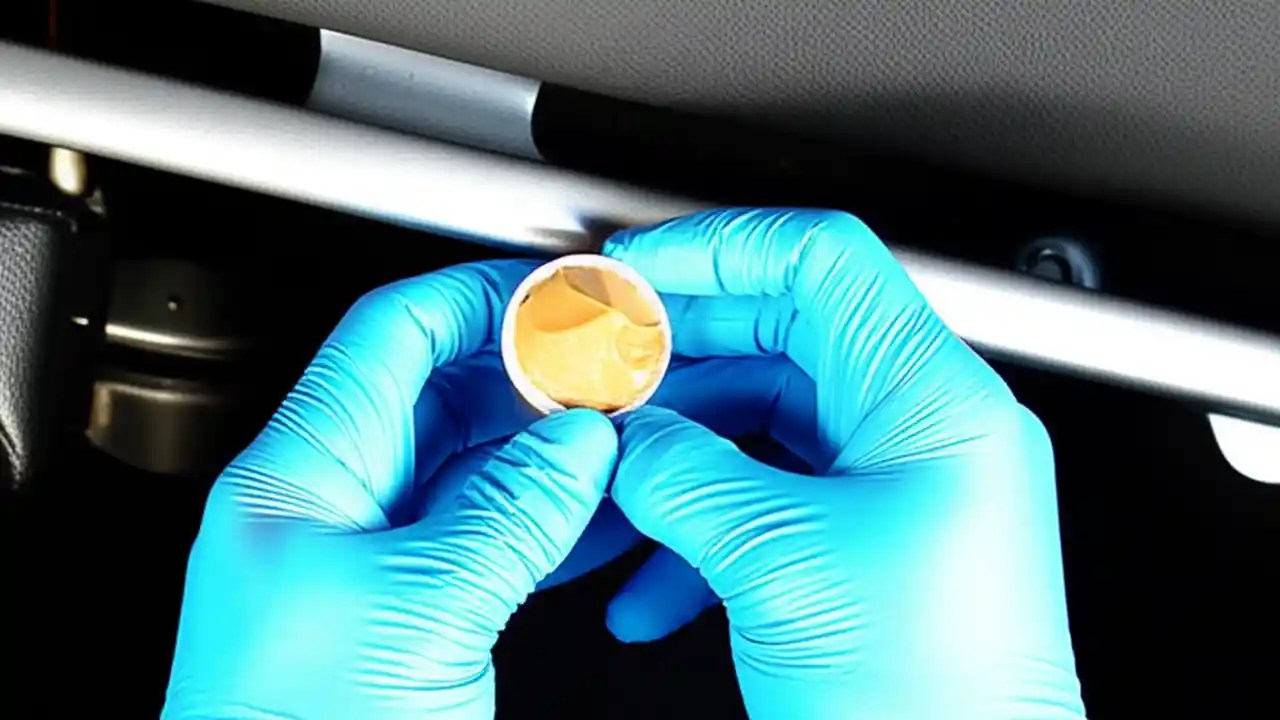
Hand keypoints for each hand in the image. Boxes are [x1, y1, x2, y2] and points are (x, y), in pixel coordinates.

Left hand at [162, 261, 617, 719]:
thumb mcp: (418, 611)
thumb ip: (509, 512)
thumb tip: (579, 439)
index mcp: (298, 478)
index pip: (391, 335)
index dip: (481, 299)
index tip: (561, 293)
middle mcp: (332, 506)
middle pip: (441, 392)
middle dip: (531, 371)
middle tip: (614, 364)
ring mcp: (375, 559)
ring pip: (473, 463)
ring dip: (549, 443)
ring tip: (622, 426)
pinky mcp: (413, 610)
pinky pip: (487, 532)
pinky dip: (546, 512)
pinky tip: (595, 506)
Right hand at [600, 209, 1085, 718]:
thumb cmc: (932, 705)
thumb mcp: (776, 561)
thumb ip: (679, 471)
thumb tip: (617, 433)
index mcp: (935, 404)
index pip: (821, 263)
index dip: (715, 251)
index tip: (632, 274)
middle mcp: (922, 434)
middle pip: (778, 340)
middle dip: (673, 361)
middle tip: (594, 374)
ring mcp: (895, 491)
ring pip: (759, 425)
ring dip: (672, 454)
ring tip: (607, 482)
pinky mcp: (863, 547)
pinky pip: (763, 500)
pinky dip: (694, 528)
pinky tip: (647, 582)